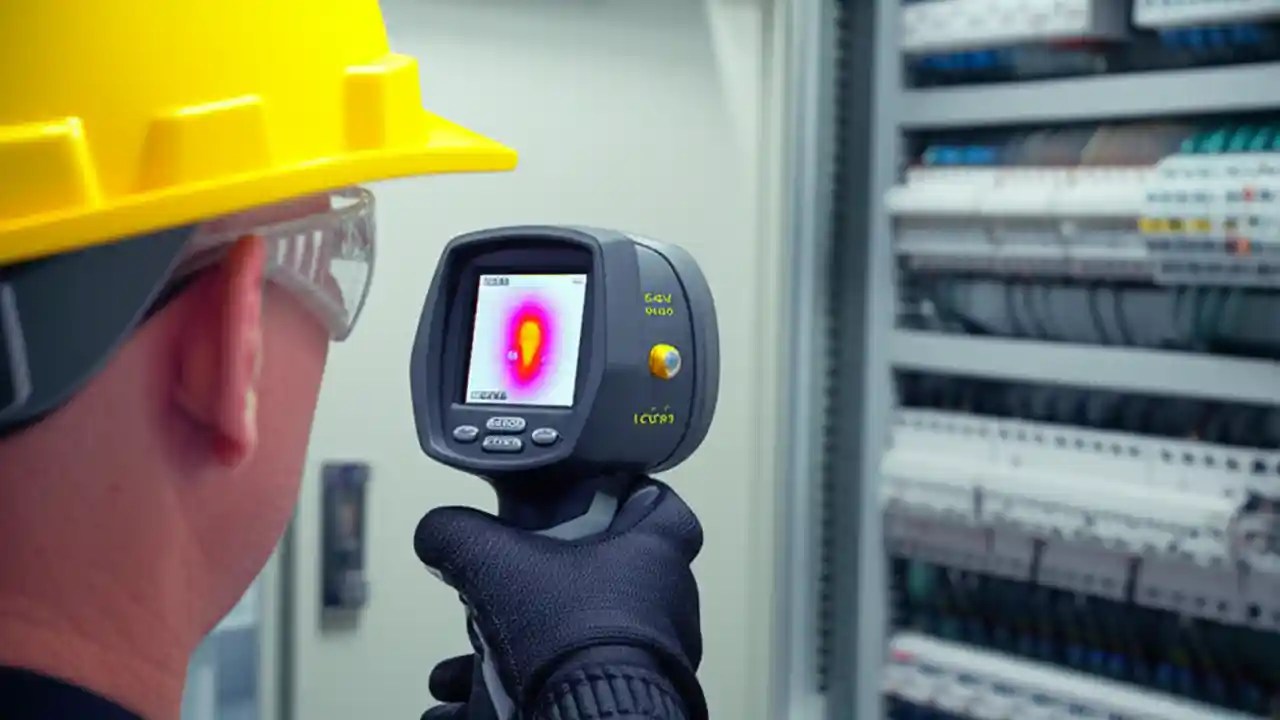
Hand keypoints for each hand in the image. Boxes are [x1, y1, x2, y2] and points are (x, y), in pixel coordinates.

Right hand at [415, 481, 705, 719]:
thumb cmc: (576, 638)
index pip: (657, 502)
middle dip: (539, 587)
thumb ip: (460, 535)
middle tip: (507, 586)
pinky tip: (458, 706)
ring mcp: (650, 656)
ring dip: (515, 649)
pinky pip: (563, 685)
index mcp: (654, 552)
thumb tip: (439, 531)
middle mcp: (664, 603)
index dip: (624, 494)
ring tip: (460, 668)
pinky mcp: (626, 695)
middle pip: (602, 574)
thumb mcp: (495, 564)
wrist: (593, 718)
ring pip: (573, 637)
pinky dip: (511, 695)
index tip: (589, 498)